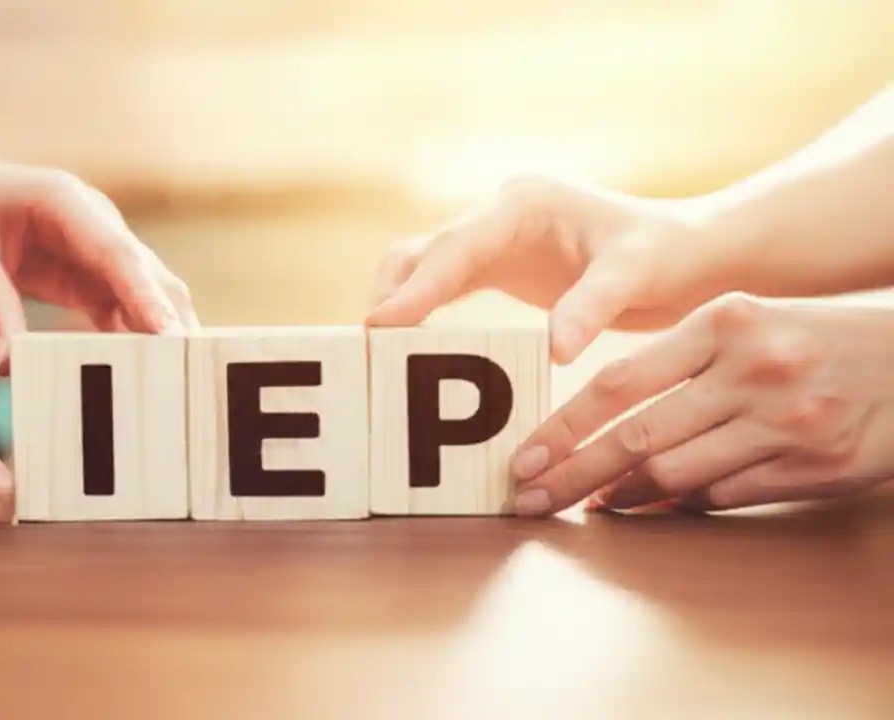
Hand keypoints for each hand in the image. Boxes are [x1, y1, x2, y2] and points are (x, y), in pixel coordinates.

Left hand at [0, 149, 197, 372]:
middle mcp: (99, 223)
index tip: (170, 336)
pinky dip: (140, 344)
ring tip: (180, 386)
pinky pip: (129, 313)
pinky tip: (150, 380)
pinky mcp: (99, 279)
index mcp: (65, 203)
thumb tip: (12, 367)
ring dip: (164, 337)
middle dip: (173, 323)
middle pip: (150, 277)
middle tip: (189, 374)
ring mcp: (104, 252)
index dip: (146, 296)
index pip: (117, 254)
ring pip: (150, 297)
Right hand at [367, 176, 744, 362]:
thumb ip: (594, 306)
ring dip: (397, 306)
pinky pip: (440, 289)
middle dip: (391, 296)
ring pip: (420, 268)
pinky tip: (408, 353)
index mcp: (523, 204)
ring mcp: (490, 239)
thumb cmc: (668, 255)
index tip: (382, 324)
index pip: (454, 246)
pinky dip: (419, 316)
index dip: (415, 288)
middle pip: (421, 253)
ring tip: (376, 356)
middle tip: (368, 349)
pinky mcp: (492, 267)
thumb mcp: (638, 274)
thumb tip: (553, 351)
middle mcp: (496, 215)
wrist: (688, 253)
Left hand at [508, 295, 893, 515]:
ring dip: (621, 495)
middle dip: (571, 474)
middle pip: (635, 436)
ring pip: (674, 473)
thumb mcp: (745, 324)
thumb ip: (675, 364)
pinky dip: (681, 503)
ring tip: (591, 501)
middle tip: (528, 500)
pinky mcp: (817, 466)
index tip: (523, 459)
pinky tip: (654, 504)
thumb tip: (600, 424)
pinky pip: (725, 495)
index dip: (561, 428)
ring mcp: (787, 421)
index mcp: (723, 322)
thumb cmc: (811, 339)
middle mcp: (752, 370)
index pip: (618, 382)